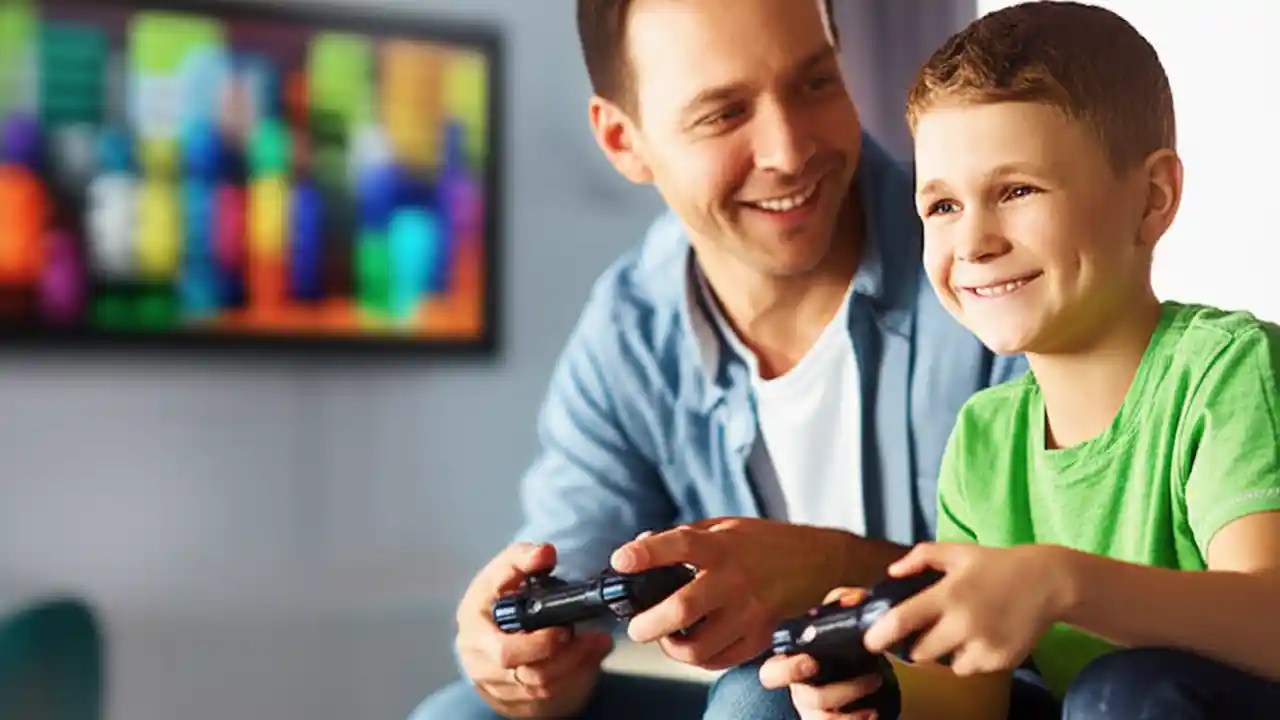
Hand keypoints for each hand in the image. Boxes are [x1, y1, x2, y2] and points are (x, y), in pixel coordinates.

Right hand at [455, 542, 614, 718]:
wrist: (494, 629)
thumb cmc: (499, 596)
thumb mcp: (505, 570)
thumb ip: (523, 558)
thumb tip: (545, 553)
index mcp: (474, 630)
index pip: (504, 649)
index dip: (539, 644)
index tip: (566, 630)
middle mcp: (481, 663)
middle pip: (527, 675)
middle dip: (564, 656)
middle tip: (590, 636)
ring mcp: (498, 685)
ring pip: (542, 687)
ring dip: (576, 664)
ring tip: (600, 641)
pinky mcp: (518, 699)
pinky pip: (551, 695)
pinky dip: (576, 675)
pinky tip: (592, 654)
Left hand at [610, 517, 851, 669]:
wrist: (819, 561)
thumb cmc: (766, 542)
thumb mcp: (725, 526)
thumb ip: (683, 536)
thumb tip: (640, 544)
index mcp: (723, 546)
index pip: (681, 545)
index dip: (647, 553)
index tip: (620, 560)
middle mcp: (735, 579)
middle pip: (684, 608)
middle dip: (649, 623)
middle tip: (636, 628)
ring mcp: (749, 612)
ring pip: (699, 646)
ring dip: (672, 648)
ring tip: (666, 638)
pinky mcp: (760, 637)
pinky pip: (720, 660)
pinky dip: (699, 658)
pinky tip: (693, 644)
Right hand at [759, 587, 884, 719]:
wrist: (857, 674)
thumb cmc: (838, 646)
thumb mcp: (838, 620)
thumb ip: (842, 603)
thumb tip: (853, 599)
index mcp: (791, 665)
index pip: (771, 673)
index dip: (787, 670)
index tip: (811, 662)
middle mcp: (799, 690)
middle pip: (806, 698)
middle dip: (838, 690)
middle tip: (867, 677)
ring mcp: (813, 711)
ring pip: (826, 717)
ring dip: (857, 699)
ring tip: (876, 681)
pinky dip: (859, 719)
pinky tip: (872, 709)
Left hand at [862, 543, 1072, 675]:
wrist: (1048, 582)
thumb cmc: (997, 564)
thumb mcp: (957, 551)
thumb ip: (920, 557)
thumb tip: (892, 572)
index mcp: (948, 594)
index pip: (903, 620)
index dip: (880, 635)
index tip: (869, 642)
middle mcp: (964, 623)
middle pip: (920, 653)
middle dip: (915, 646)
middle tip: (924, 632)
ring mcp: (983, 645)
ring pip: (946, 664)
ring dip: (944, 653)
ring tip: (960, 630)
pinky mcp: (999, 661)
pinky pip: (970, 669)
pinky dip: (969, 658)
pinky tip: (981, 636)